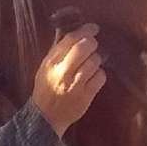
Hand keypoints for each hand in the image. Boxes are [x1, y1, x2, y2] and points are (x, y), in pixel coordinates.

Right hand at [31, 23, 105, 137]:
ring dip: (96, 60)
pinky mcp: (85, 96)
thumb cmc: (46, 89)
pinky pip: (100, 77)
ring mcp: (75, 85)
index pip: (70, 39)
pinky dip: (99, 75)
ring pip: (94, 61)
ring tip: (90, 66)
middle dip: (92, 43)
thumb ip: (58, 51)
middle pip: (84, 47)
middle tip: (93, 45)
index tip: (93, 28)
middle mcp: (62, 72)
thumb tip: (74, 33)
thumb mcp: (46, 68)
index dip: (85, 31)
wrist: (46, 117)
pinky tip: (93, 78)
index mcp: (51, 63)